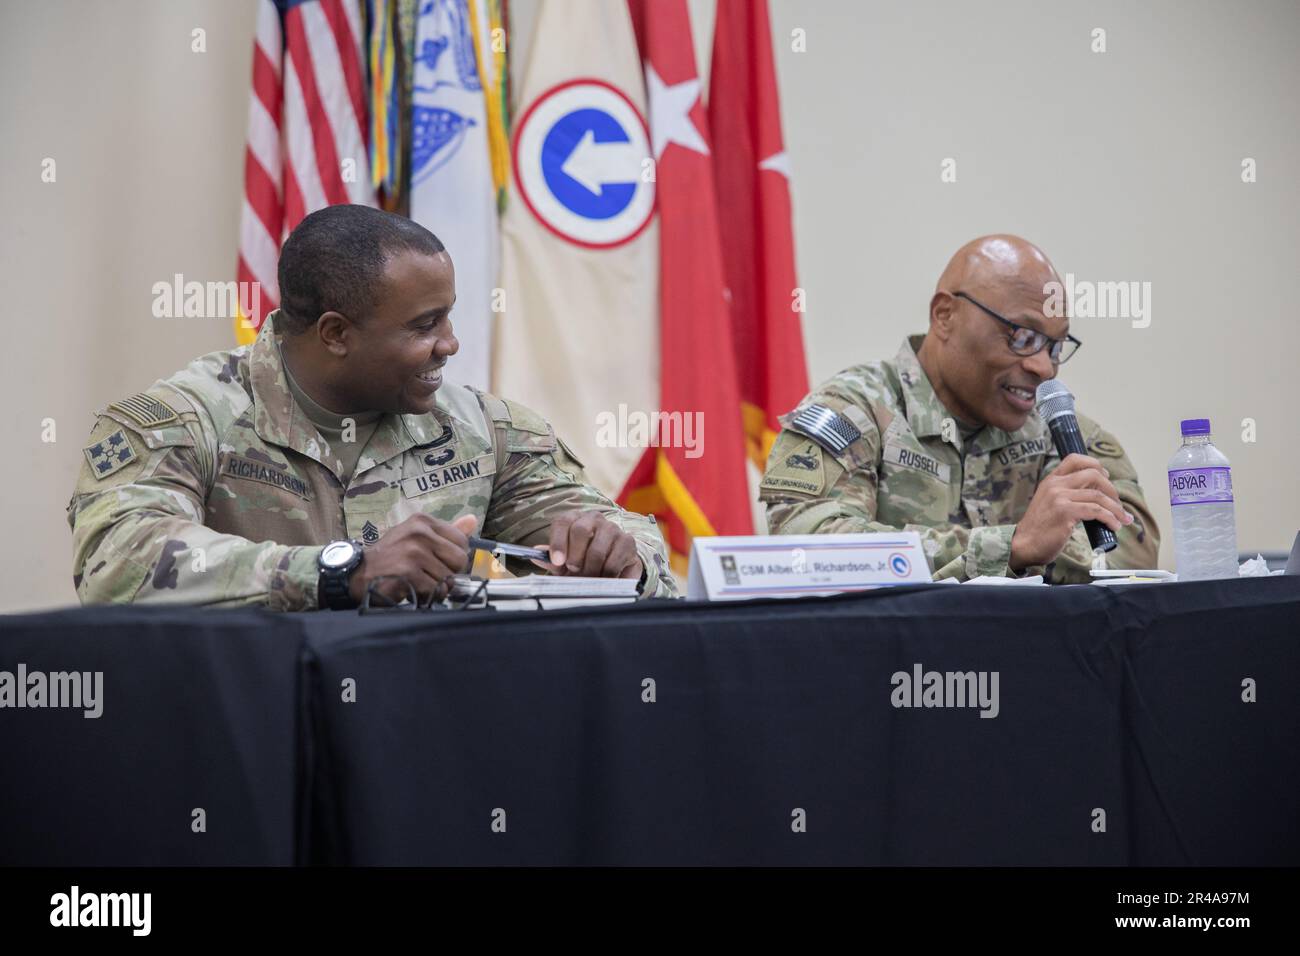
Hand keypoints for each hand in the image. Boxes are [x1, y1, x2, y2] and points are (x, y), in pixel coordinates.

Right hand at [348, 513, 477, 604]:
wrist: (358, 573)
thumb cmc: (391, 556)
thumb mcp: (417, 537)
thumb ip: (447, 532)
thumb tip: (473, 520)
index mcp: (423, 521)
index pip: (462, 542)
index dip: (454, 559)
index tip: (439, 563)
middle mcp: (419, 533)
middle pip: (459, 560)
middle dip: (448, 574)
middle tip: (429, 576)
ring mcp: (413, 552)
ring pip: (447, 578)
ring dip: (435, 588)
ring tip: (417, 583)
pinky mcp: (408, 572)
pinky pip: (434, 590)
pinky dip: (426, 596)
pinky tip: (412, 590)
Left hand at [541, 511, 642, 579]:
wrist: (614, 567)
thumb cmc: (585, 562)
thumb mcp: (564, 563)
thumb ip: (550, 559)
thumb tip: (535, 554)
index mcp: (574, 519)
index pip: (563, 522)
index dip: (558, 542)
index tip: (557, 562)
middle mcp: (594, 519)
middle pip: (580, 530)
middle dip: (575, 556)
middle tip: (574, 570)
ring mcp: (612, 528)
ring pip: (597, 549)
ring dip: (591, 569)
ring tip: (589, 578)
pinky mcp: (628, 541)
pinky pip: (614, 561)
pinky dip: (607, 575)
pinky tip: (604, 578)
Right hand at [1010, 454, 1132, 570]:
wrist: (1024, 545)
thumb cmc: (1040, 529)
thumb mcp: (1050, 504)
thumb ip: (1066, 495)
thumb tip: (1096, 496)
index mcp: (1050, 480)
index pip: (1075, 459)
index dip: (1095, 464)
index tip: (1106, 478)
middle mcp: (1055, 484)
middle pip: (1093, 474)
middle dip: (1112, 489)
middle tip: (1117, 505)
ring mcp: (1059, 497)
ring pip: (1098, 496)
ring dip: (1116, 508)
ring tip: (1122, 519)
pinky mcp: (1065, 512)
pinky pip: (1096, 511)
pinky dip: (1110, 518)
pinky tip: (1114, 526)